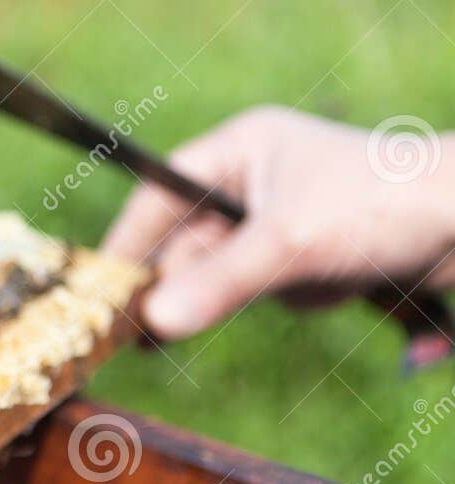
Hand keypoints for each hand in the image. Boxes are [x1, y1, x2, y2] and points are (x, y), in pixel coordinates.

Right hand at [103, 106, 454, 339]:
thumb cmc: (382, 206)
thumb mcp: (289, 245)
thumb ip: (217, 284)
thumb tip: (152, 325)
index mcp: (238, 149)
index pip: (157, 194)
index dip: (127, 242)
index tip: (102, 290)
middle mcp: (251, 178)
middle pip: (186, 240)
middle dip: (188, 281)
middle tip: (148, 334)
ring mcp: (278, 217)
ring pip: (226, 270)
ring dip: (251, 290)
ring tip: (297, 282)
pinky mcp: (306, 251)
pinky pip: (268, 286)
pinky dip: (292, 295)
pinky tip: (336, 283)